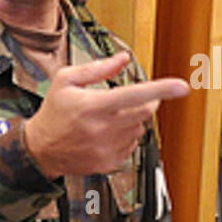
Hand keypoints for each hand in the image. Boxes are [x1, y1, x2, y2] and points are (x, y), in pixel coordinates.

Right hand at [22, 52, 188, 178]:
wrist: (40, 150)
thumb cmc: (53, 112)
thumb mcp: (66, 81)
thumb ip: (98, 69)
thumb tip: (123, 59)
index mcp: (93, 106)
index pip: (135, 94)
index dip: (162, 89)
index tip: (182, 86)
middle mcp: (103, 129)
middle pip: (145, 111)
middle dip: (147, 100)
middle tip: (135, 96)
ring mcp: (108, 148)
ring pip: (140, 127)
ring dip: (134, 119)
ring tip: (109, 117)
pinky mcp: (111, 162)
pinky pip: (133, 144)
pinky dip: (127, 135)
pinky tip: (107, 133)